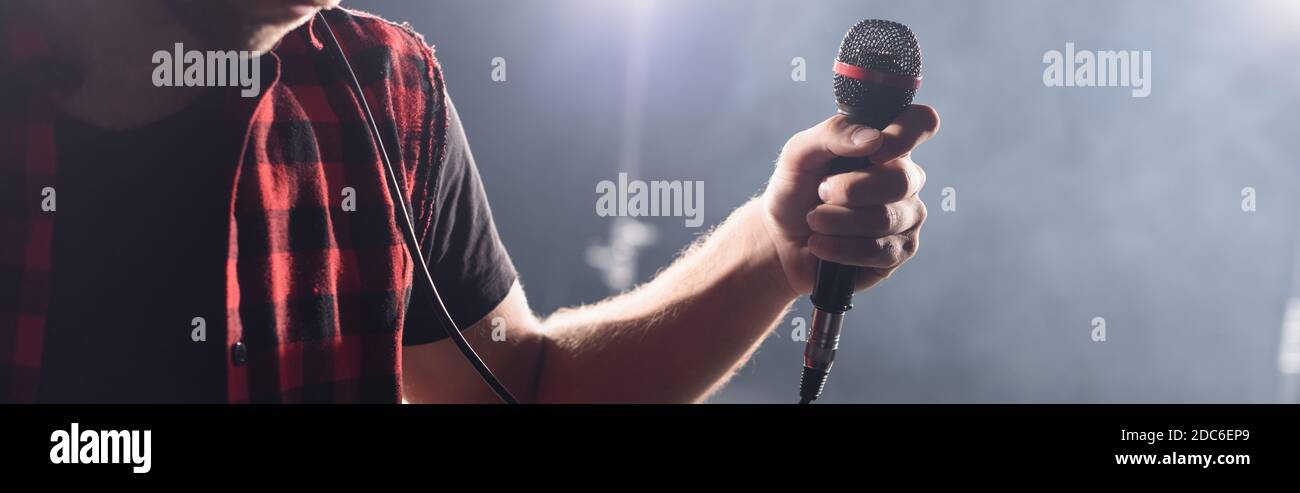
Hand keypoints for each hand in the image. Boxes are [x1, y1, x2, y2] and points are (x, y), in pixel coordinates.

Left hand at [760, 105, 939, 294]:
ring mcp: (907, 216)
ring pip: (886, 218)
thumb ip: (833, 133)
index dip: (904, 135)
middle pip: (900, 180)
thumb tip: (873, 138)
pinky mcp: (899, 251)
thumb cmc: (795, 191)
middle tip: (821, 192)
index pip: (921, 123)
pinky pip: (879, 250)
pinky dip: (841, 248)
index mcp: (886, 145)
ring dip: (837, 220)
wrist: (780, 241)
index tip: (874, 152)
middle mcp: (905, 178)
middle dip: (850, 189)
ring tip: (814, 219)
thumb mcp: (799, 153)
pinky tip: (821, 244)